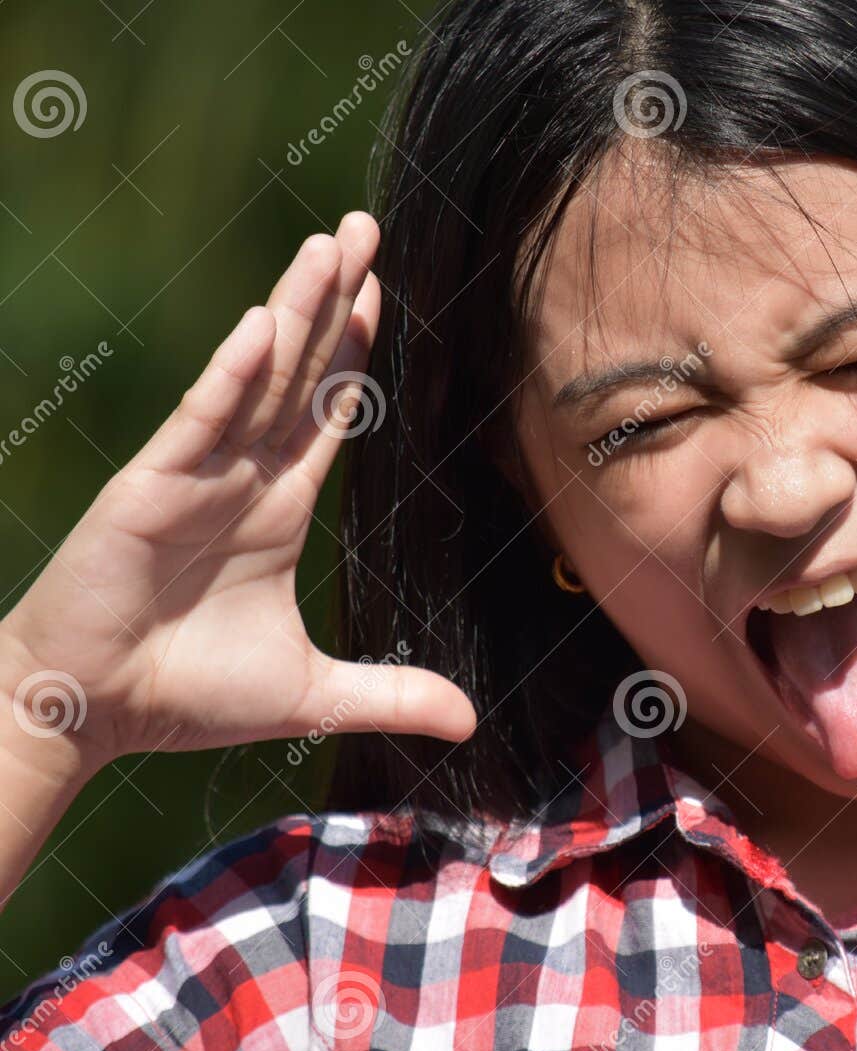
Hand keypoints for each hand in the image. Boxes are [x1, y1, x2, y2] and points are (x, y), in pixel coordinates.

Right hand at [0, 212, 475, 778]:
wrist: (88, 712)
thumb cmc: (187, 696)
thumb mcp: (313, 694)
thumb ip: (392, 693)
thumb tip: (470, 720)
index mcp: (279, 506)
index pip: (328, 409)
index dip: (356, 350)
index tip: (381, 290)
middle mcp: (242, 476)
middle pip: (299, 370)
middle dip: (332, 299)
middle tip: (364, 227)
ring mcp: (196, 475)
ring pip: (256, 378)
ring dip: (293, 311)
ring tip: (328, 245)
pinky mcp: (149, 491)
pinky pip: (200, 421)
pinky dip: (232, 375)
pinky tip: (266, 326)